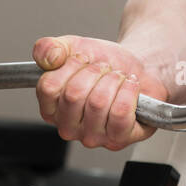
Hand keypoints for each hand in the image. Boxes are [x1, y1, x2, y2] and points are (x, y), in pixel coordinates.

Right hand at [32, 35, 167, 150]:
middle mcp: (68, 127)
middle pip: (73, 95)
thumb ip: (48, 47)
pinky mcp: (119, 138)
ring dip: (113, 79)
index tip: (83, 59)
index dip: (70, 65)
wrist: (136, 68)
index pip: (48, 87)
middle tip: (105, 68)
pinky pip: (120, 112)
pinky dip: (129, 90)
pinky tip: (131, 85)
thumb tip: (49, 59)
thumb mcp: (72, 47)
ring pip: (98, 102)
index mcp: (50, 109)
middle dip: (95, 71)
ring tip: (118, 77)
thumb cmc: (103, 63)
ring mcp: (92, 137)